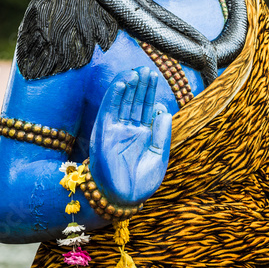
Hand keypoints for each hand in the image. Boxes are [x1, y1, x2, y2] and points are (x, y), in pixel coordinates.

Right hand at [88, 67, 171, 206]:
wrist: (122, 200)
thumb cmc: (140, 183)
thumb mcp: (158, 157)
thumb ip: (162, 135)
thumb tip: (165, 111)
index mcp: (143, 135)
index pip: (147, 108)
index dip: (150, 92)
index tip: (153, 76)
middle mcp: (128, 130)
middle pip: (135, 102)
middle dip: (141, 85)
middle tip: (146, 68)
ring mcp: (116, 131)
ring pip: (122, 103)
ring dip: (128, 86)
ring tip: (136, 71)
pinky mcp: (103, 134)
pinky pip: (109, 111)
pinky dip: (114, 96)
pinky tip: (122, 83)